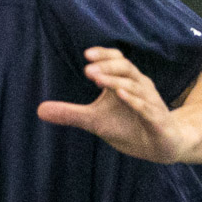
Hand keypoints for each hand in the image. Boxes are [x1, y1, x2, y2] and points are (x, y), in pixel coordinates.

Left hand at [37, 47, 193, 162]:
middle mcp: (140, 88)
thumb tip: (39, 110)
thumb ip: (70, 113)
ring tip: (99, 79)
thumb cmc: (130, 127)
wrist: (162, 147)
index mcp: (126, 82)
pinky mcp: (158, 121)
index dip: (104, 55)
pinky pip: (148, 108)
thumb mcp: (95, 121)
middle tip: (88, 68)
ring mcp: (151, 103)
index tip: (86, 54)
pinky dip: (136, 102)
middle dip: (107, 66)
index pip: (118, 61)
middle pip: (126, 69)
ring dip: (117, 81)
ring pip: (135, 87)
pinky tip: (123, 96)